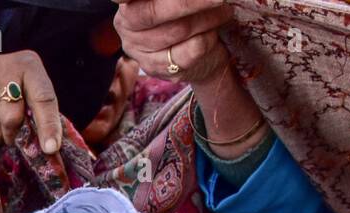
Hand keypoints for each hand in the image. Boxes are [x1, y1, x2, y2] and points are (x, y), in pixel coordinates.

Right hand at [0, 50, 61, 152]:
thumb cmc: (19, 89)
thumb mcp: (35, 92)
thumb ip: (44, 115)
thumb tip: (51, 149)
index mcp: (30, 66)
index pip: (42, 99)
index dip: (48, 126)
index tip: (50, 148)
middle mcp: (6, 67)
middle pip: (11, 118)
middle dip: (14, 134)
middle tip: (15, 134)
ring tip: (2, 126)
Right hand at [113, 0, 234, 84]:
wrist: (199, 51)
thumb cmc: (187, 13)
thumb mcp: (175, 0)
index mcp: (127, 3)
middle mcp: (126, 25)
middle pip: (154, 12)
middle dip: (190, 2)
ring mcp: (138, 50)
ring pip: (178, 30)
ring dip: (209, 18)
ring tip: (224, 10)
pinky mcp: (158, 68)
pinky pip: (191, 49)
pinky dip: (208, 37)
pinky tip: (212, 33)